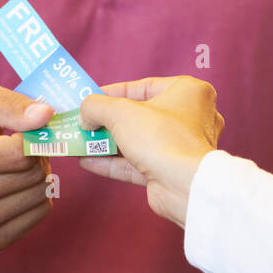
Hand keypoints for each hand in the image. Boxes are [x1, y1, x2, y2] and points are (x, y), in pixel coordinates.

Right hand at [0, 78, 54, 250]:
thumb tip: (45, 116)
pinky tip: (24, 186)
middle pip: (30, 177)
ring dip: (40, 177)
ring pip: (37, 199)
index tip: (23, 127)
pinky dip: (39, 201)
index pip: (18, 154)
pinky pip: (34, 221)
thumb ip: (8, 102)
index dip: (32, 135)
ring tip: (21, 163)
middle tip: (24, 144)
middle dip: (37, 155)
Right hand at [78, 76, 224, 227]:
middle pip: (141, 115)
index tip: (92, 98)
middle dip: (109, 120)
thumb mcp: (120, 112)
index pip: (145, 86)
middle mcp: (190, 117)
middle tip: (86, 121)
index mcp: (188, 92)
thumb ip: (96, 106)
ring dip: (108, 142)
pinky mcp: (171, 171)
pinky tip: (88, 161)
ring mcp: (181, 147)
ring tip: (82, 141)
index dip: (114, 92)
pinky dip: (113, 162)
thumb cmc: (162, 137)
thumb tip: (84, 114)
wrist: (185, 186)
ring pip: (138, 141)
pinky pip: (138, 163)